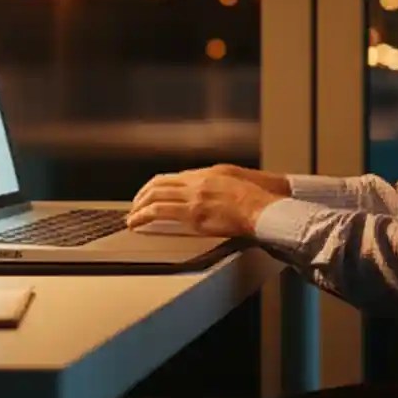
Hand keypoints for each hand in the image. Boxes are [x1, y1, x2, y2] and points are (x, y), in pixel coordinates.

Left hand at [127, 165, 287, 236]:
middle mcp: (198, 181)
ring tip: (133, 217)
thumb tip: (210, 193)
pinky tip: (137, 223)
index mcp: (209, 173)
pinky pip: (160, 212)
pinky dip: (144, 216)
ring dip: (140, 206)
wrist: (265, 209)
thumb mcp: (238, 183)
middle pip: (160, 183)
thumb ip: (220, 186)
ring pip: (156, 196)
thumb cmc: (259, 200)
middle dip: (143, 194)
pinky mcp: (193, 213)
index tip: (151, 194)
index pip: (175, 177)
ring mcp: (194, 196)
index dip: (158, 186)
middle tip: (136, 205)